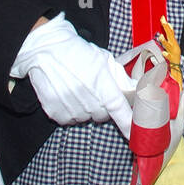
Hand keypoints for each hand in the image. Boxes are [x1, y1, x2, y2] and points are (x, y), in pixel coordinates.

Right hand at [12, 14, 132, 133]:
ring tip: (78, 89)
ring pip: (86, 119)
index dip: (127, 124)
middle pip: (103, 116)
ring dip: (86, 109)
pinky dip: (71, 112)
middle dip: (102, 106)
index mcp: (101, 82)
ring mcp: (69, 105)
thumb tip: (137, 91)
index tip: (133, 135)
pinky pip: (70, 120)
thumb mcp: (105, 60)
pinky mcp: (54, 111)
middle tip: (95, 90)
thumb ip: (121, 79)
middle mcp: (85, 96)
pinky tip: (67, 95)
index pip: (119, 109)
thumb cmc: (78, 52)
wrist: (47, 49)